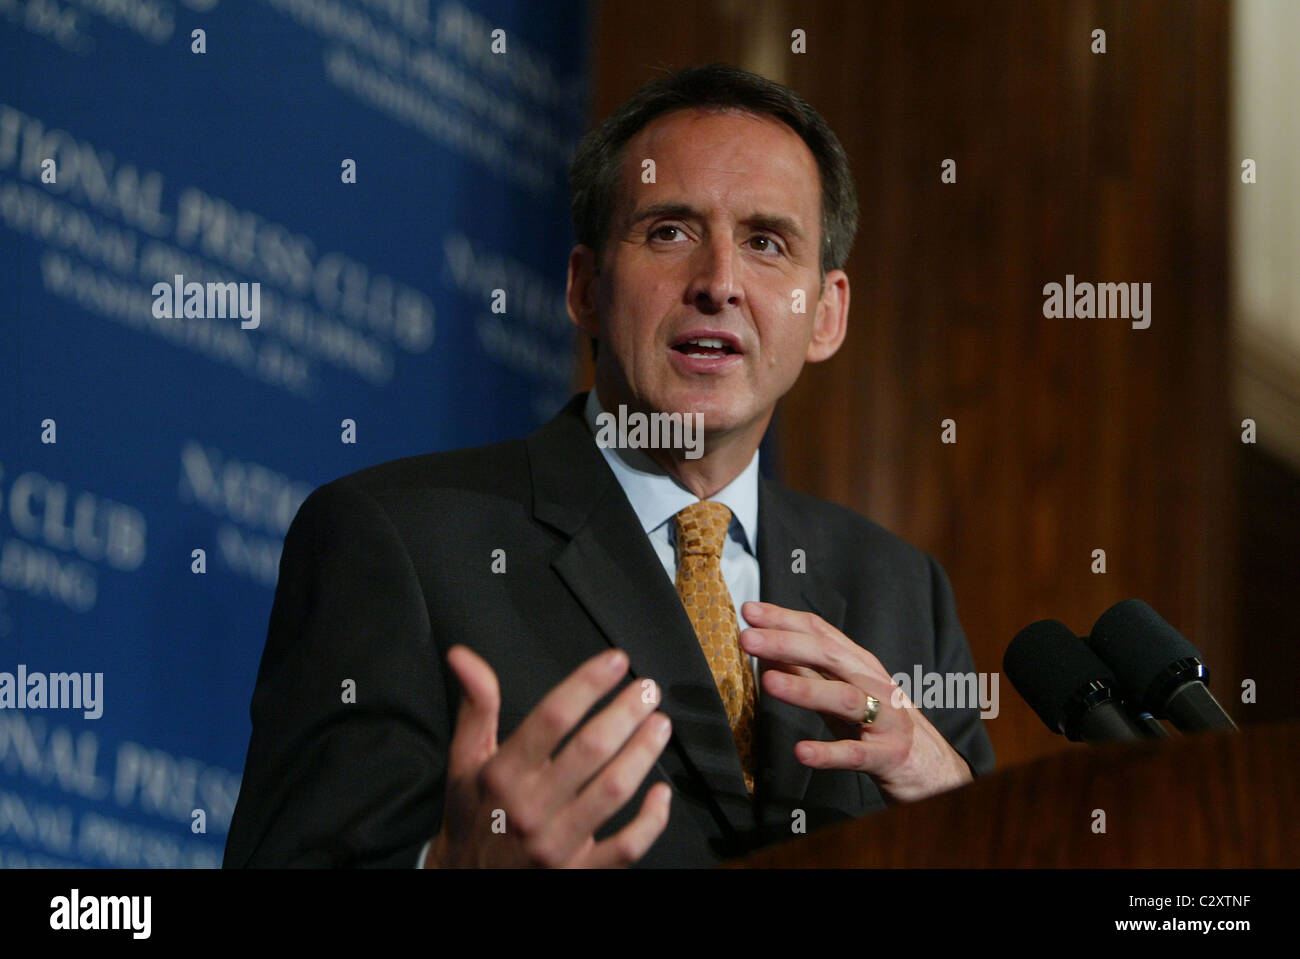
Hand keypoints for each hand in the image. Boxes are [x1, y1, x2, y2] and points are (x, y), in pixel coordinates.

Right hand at [425, 645, 672, 866]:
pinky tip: (662, 792)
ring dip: (643, 753)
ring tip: (660, 725)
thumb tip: (463, 656)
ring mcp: (557, 845)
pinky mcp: (579, 873)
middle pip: (591, 749)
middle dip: (626, 713)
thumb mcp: (463, 761)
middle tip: (648, 690)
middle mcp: (530, 808)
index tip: (616, 660)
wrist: (466, 883)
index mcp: (503, 774)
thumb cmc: (472, 817)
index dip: (588, 684)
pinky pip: (627, 847)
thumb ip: (475, 707)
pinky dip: (652, 819)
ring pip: (613, 791)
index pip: (552, 718)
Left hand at [739, 601, 972, 801]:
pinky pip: (855, 754)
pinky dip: (828, 753)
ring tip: (769, 683)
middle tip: (748, 638)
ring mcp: (883, 719)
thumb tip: (768, 652)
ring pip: (844, 699)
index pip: (820, 632)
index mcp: (859, 665)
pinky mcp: (886, 755)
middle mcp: (873, 683)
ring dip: (805, 690)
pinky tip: (802, 752)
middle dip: (786, 644)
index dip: (785, 620)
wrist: (932, 767)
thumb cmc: (879, 726)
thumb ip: (808, 674)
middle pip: (828, 656)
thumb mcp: (842, 695)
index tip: (750, 611)